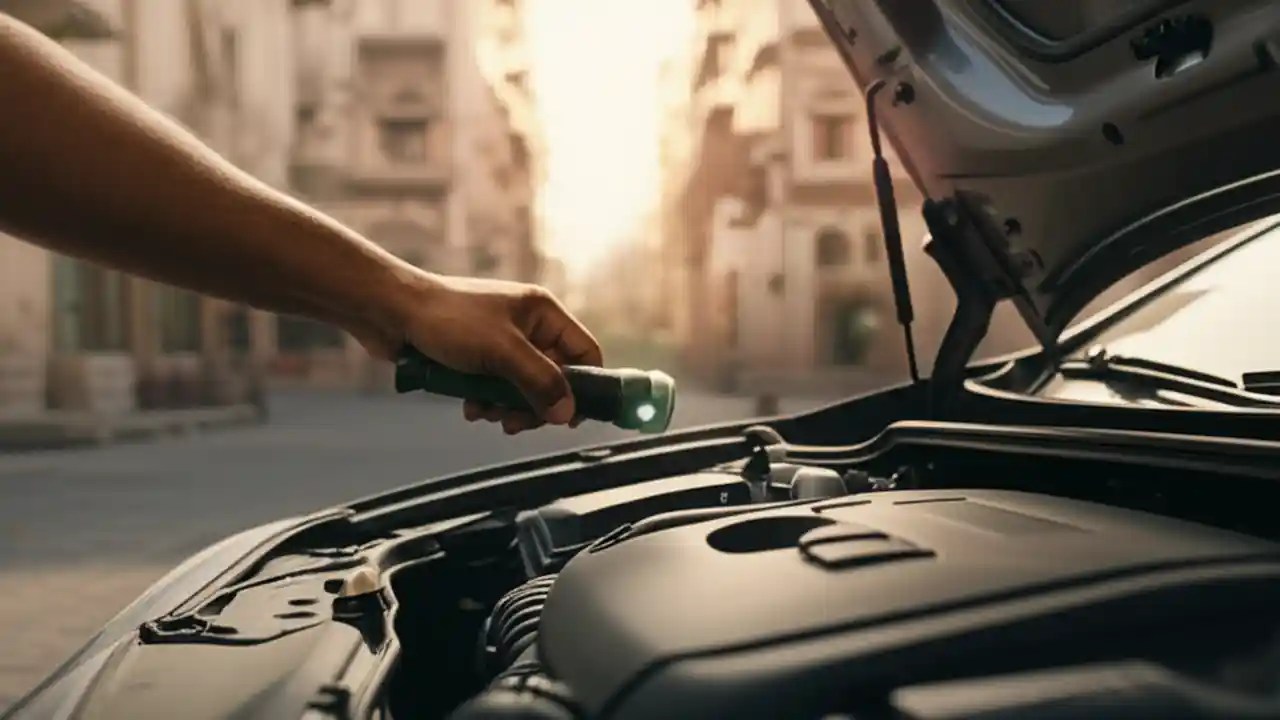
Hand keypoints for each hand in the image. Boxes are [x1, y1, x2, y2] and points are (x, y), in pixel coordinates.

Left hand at [353, 271, 602, 433]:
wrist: (391, 312)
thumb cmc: (448, 319)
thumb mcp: (503, 352)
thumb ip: (540, 382)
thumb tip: (567, 414)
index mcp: (543, 312)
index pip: (584, 352)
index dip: (585, 386)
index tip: (572, 418)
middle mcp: (527, 326)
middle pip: (554, 377)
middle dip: (535, 404)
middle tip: (516, 421)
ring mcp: (502, 342)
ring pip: (523, 388)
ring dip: (507, 407)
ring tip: (486, 412)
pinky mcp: (479, 357)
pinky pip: (497, 389)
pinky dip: (487, 401)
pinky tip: (470, 406)